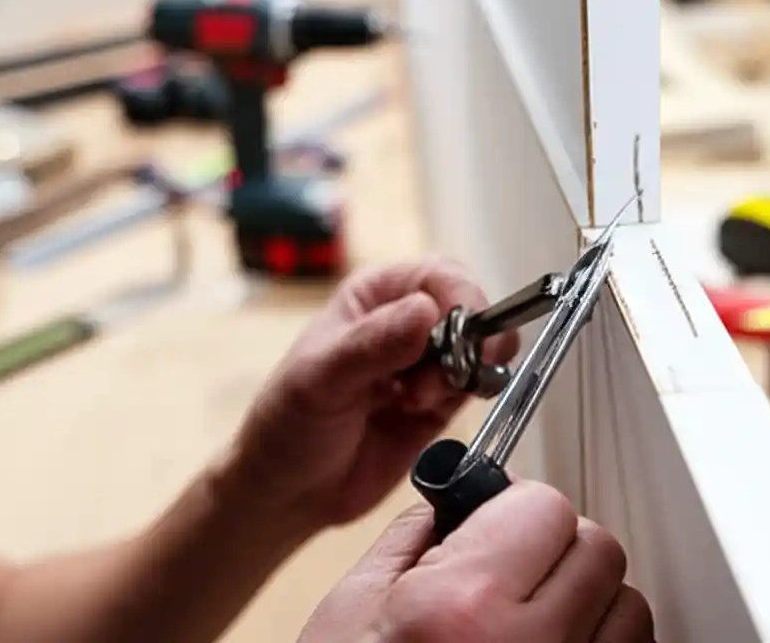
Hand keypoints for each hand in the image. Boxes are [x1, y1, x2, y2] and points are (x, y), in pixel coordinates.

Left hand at [215, 259, 519, 530]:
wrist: (288, 494)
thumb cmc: (287, 426)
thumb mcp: (320, 381)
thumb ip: (373, 346)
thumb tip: (427, 311)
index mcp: (375, 295)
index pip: (439, 275)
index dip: (462, 295)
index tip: (467, 329)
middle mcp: (407, 321)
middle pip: (472, 308)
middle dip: (473, 340)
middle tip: (453, 374)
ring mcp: (428, 364)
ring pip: (482, 349)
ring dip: (466, 374)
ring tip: (419, 402)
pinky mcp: (441, 403)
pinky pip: (478, 386)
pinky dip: (468, 396)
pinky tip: (423, 413)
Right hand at [298, 482, 654, 642]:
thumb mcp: (351, 614)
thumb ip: (415, 538)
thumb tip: (468, 496)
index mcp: (463, 609)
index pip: (546, 507)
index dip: (516, 513)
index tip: (497, 530)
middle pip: (597, 550)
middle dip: (555, 553)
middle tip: (511, 580)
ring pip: (628, 607)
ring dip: (588, 606)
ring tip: (530, 630)